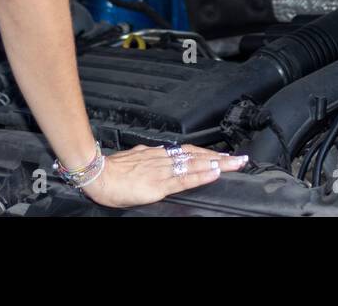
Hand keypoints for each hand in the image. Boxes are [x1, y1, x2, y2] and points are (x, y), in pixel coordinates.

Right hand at [80, 144, 249, 207]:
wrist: (96, 175)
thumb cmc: (109, 171)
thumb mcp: (132, 160)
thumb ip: (146, 159)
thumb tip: (153, 157)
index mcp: (156, 155)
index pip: (188, 151)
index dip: (207, 153)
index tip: (223, 155)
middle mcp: (163, 159)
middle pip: (198, 155)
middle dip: (221, 157)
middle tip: (241, 158)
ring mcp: (163, 171)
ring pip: (196, 164)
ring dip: (218, 164)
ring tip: (236, 164)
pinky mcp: (159, 184)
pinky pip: (184, 179)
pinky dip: (202, 175)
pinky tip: (215, 173)